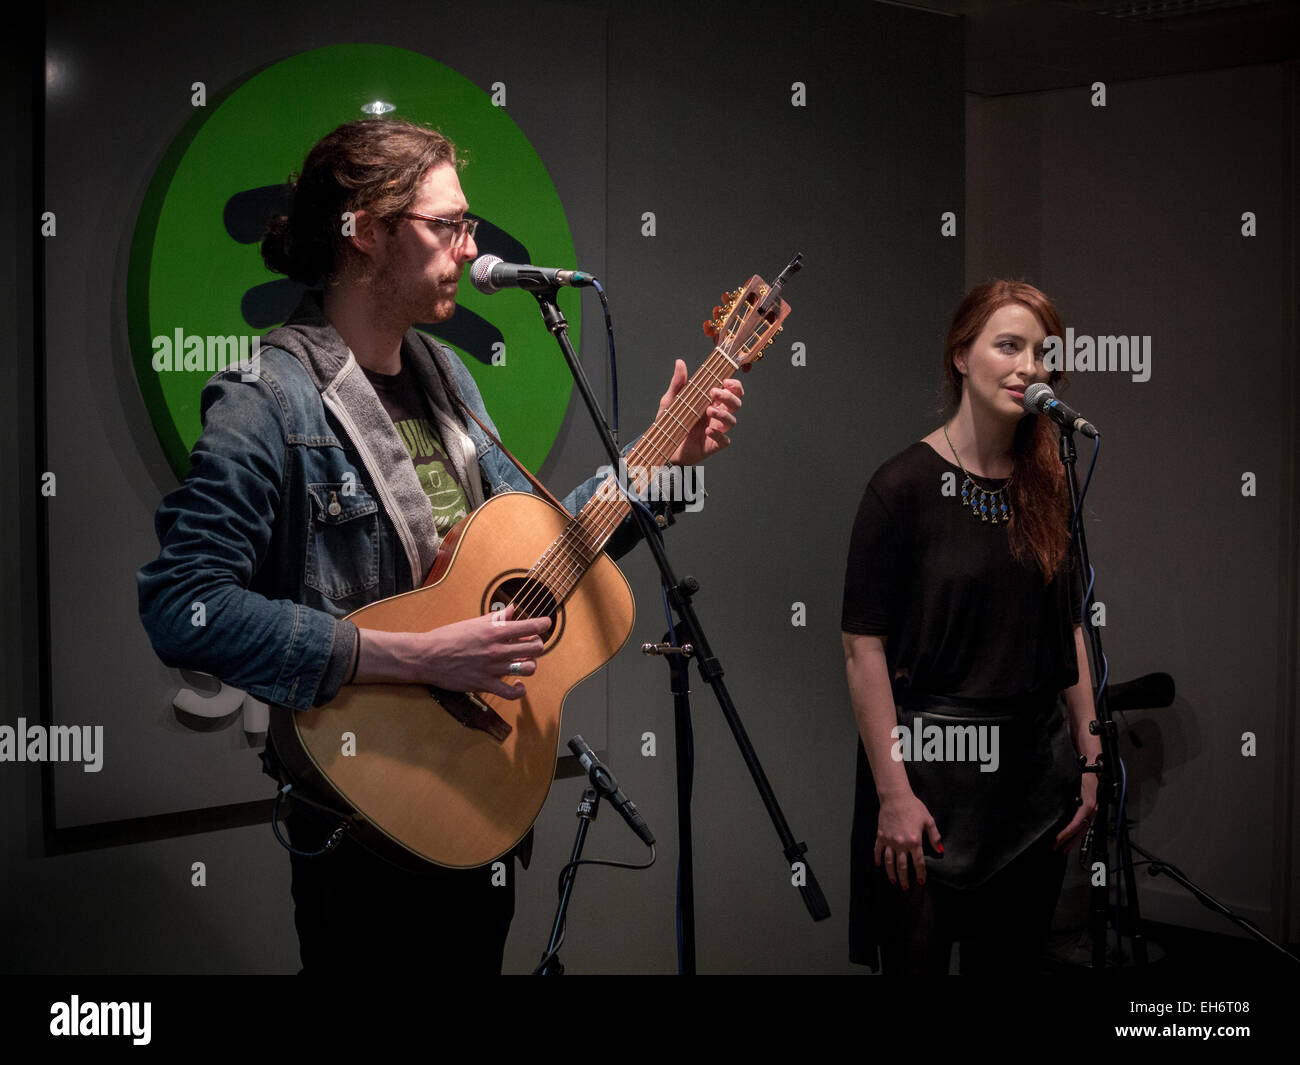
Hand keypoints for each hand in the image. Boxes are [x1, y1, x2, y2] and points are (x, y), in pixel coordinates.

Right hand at [355, 605, 550, 699]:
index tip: (546, 624)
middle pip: (535, 648)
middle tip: (532, 644)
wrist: (427, 656)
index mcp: (494, 631)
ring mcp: (492, 669)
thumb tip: (511, 610)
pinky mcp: (485, 685)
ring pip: (527, 669)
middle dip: (537, 645)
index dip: (543, 624)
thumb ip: (496, 618)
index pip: (530, 626)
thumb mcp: (473, 622)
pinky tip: (518, 684)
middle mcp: (497, 650)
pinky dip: (519, 690)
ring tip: (524, 662)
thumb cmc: (448, 637)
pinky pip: (511, 693)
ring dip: (530, 665)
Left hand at [657, 358, 743, 465]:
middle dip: (729, 396)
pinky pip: (724, 441)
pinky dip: (718, 435)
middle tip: (713, 392)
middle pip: (736, 403)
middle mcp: (717, 414)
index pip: (731, 390)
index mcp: (711, 401)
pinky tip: (707, 431)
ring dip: (723, 415)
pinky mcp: (712, 445)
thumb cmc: (670, 421)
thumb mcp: (671, 400)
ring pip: (732, 421)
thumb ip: (677, 383)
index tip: (725, 381)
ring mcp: (716, 429)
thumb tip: (680, 362)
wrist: (662, 444)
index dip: (734, 385)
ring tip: (709, 411)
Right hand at [874, 792, 941, 890]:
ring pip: (890, 862)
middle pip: (903, 866)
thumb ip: (934, 836)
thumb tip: (940, 851)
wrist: (896, 797)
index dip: (921, 874)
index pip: (918, 862)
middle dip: (905, 879)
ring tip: (893, 881)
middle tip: (905, 888)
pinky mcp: (881, 836)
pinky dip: (878, 859)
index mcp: (915, 841)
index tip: (921, 882)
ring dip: (891, 873)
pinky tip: (878, 865)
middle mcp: (901, 844)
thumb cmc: (914, 807)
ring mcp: (889, 841)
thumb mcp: (928, 820)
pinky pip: (878, 850)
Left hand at [1055, 771, 1098, 851]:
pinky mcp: (1091, 812)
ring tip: (1063, 848)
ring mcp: (1093, 812)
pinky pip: (1085, 825)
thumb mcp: (1073, 782)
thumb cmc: (1084, 774)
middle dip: (1069, 841)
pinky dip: (1078, 834)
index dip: (1067, 833)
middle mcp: (1092, 811)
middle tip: (1057, 848)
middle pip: (1080, 830)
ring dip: (1073, 840)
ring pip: (1084, 830)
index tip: (1058, 839)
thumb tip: (1054, 802)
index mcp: (1088, 805)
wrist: (1095, 769)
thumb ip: (1067, 793)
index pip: (1076, 823)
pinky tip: (1071, 838)